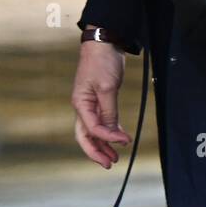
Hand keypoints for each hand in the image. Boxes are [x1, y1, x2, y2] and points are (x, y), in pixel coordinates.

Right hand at [71, 34, 129, 168]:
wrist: (103, 42)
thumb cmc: (102, 62)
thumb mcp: (107, 87)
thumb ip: (109, 112)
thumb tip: (112, 133)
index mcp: (80, 104)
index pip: (92, 128)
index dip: (108, 138)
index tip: (125, 140)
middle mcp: (82, 106)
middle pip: (85, 136)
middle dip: (97, 151)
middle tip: (110, 164)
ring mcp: (90, 104)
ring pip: (93, 131)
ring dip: (103, 144)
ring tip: (115, 157)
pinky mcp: (99, 99)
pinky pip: (101, 121)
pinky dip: (108, 131)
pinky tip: (117, 138)